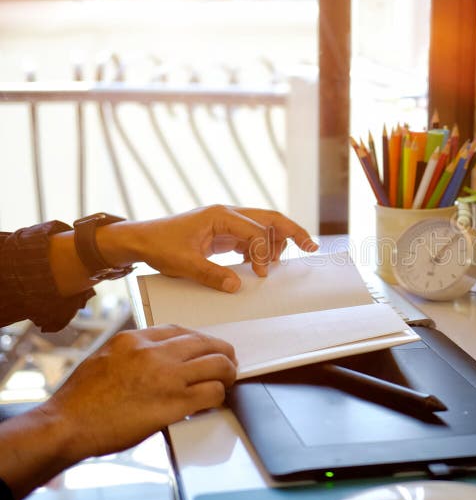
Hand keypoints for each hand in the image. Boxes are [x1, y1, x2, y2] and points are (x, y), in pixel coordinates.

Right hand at [38, 325, 237, 461]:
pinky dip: (219, 395)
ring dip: (228, 372)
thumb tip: (157, 356)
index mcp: (136, 338)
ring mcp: (167, 376)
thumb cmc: (81, 399)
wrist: (68, 423)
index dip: (199, 340)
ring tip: (227, 379)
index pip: (180, 330)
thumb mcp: (106, 357)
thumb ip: (134, 352)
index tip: (204, 348)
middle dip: (221, 352)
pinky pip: (213, 392)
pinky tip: (215, 399)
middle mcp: (154, 352)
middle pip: (205, 342)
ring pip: (217, 364)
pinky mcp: (175, 403)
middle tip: (227, 361)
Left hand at [99, 205, 318, 292]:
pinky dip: (259, 250)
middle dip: (292, 232)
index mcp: (220, 216)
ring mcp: (227, 222)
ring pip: (263, 227)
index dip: (263, 254)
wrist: (140, 239)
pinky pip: (251, 237)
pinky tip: (257, 266)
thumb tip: (238, 286)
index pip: (255, 231)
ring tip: (278, 264)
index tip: (262, 275)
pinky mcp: (223, 233)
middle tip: (311, 246)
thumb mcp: (184, 264)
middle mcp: (227, 214)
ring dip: (274, 243)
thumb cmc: (159, 246)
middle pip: (269, 218)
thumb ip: (212, 275)